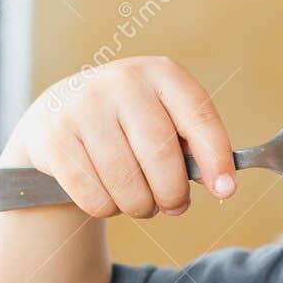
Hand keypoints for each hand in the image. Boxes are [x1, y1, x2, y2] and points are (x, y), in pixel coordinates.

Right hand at [3, 57, 236, 218]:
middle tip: (174, 206)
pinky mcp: (56, 138)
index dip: (216, 159)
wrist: (60, 111)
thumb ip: (194, 143)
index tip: (226, 191)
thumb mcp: (164, 115)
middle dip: (173, 194)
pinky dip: (108, 208)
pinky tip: (109, 196)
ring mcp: (84, 107)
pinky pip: (94, 196)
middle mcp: (122, 82)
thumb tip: (224, 185)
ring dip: (141, 207)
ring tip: (141, 202)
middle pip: (161, 156)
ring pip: (126, 184)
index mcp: (161, 73)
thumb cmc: (129, 121)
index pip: (199, 117)